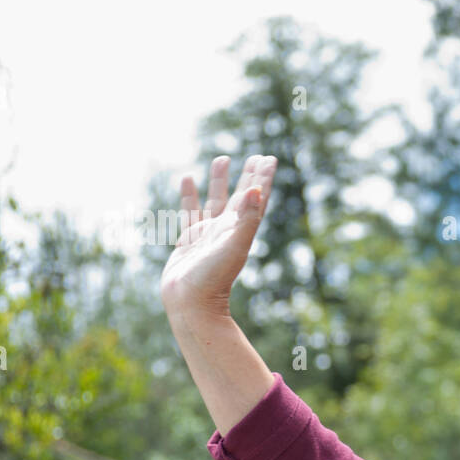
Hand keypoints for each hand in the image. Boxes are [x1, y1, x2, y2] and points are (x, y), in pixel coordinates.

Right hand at [160, 154, 276, 319]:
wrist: (190, 303)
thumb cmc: (213, 278)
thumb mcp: (234, 246)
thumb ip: (247, 219)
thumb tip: (257, 189)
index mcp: (241, 229)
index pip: (256, 198)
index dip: (263, 179)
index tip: (270, 159)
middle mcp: (227, 230)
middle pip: (241, 197)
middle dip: (248, 177)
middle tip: (255, 156)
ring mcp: (208, 234)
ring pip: (215, 200)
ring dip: (220, 180)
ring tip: (222, 159)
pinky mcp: (189, 240)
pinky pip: (190, 211)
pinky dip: (190, 195)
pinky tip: (189, 179)